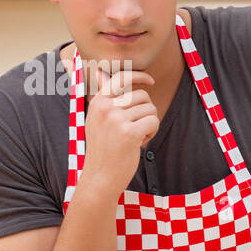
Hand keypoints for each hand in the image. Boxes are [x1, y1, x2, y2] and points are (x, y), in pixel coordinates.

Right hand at [80, 68, 158, 196]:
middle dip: (146, 111)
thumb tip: (101, 72)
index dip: (139, 76)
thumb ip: (104, 97)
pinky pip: (153, 122)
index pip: (121, 77)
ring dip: (149, 124)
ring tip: (135, 138)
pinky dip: (152, 132)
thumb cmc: (103, 149)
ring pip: (150, 109)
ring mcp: (116, 120)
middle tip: (136, 128)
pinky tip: (140, 143)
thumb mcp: (97, 120)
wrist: (99, 178)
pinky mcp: (129, 133)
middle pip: (142, 95)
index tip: (150, 81)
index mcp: (98, 102)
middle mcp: (106, 108)